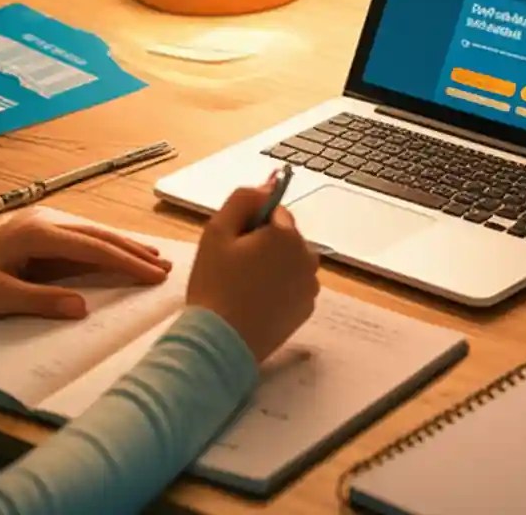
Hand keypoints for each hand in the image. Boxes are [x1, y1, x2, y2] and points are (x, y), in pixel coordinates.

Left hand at [0, 213, 172, 319]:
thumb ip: (41, 301)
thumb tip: (82, 307)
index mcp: (38, 237)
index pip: (95, 250)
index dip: (127, 263)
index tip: (154, 275)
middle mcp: (45, 225)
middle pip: (100, 237)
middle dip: (134, 252)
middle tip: (166, 267)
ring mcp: (41, 227)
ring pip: (92, 235)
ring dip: (123, 247)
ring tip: (153, 258)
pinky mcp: (37, 236)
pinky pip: (79, 241)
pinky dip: (104, 248)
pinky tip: (118, 253)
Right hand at [186, 183, 320, 361]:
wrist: (221, 341)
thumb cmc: (214, 284)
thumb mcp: (217, 231)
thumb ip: (244, 200)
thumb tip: (268, 184)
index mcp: (287, 234)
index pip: (273, 211)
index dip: (250, 225)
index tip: (234, 244)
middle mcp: (307, 256)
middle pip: (285, 236)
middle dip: (264, 245)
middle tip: (235, 267)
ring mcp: (310, 284)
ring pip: (290, 261)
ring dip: (273, 266)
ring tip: (245, 287)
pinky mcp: (307, 308)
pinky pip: (294, 286)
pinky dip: (280, 288)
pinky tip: (257, 302)